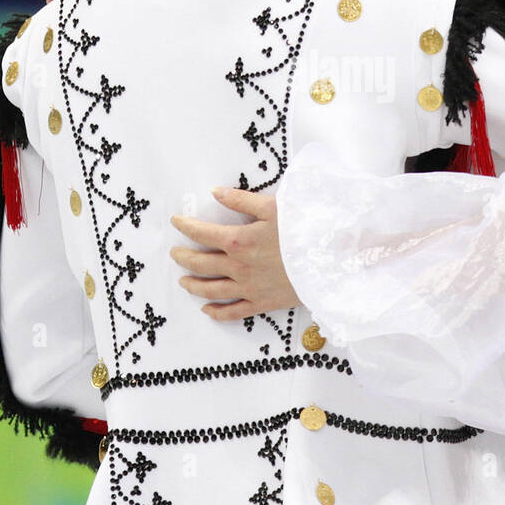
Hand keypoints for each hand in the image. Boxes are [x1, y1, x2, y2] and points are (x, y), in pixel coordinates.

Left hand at [170, 187, 298, 320]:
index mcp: (238, 240)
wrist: (330, 261)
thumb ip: (241, 200)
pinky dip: (216, 312)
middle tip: (174, 253)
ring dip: (193, 285)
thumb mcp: (273, 207)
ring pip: (210, 290)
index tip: (176, 221)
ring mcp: (248, 288)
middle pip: (201, 263)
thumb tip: (215, 192)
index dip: (185, 226)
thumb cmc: (304, 230)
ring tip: (183, 280)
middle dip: (183, 257)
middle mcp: (238, 267)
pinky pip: (233, 312)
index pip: (202, 233)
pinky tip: (206, 310)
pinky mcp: (261, 303)